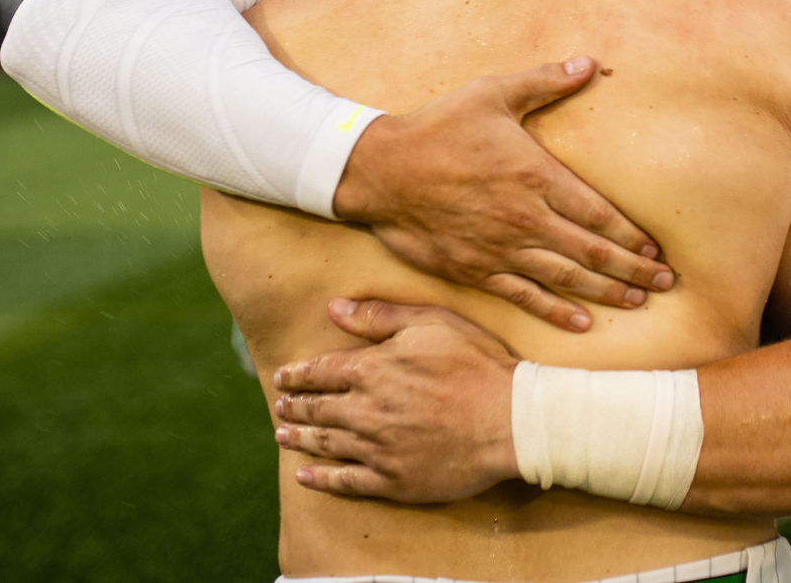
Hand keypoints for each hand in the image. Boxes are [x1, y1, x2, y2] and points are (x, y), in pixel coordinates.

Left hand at [274, 298, 519, 501]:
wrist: (511, 421)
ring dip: (299, 437)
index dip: (297, 374)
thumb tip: (334, 308)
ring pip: (325, 443)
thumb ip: (380, 316)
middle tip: (280, 405)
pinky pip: (345, 481)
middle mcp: (365, 410)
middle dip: (294, 405)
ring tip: (282, 435)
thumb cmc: (477, 365)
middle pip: (317, 408)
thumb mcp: (433, 324)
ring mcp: (376, 449)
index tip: (282, 376)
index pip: (321, 371)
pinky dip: (320, 479)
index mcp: (373, 370)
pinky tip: (306, 475)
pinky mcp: (391, 480)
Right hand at [331, 58, 675, 331]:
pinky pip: (523, 295)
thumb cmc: (439, 128)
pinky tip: (581, 323)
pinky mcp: (475, 269)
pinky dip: (555, 311)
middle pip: (592, 251)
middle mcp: (526, 218)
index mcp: (536, 175)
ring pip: (565, 278)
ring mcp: (500, 249)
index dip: (630, 235)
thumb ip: (545, 82)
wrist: (379, 170)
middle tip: (665, 283)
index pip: (598, 213)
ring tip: (637, 302)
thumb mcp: (493, 94)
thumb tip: (589, 63)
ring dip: (605, 292)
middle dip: (632, 270)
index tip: (655, 250)